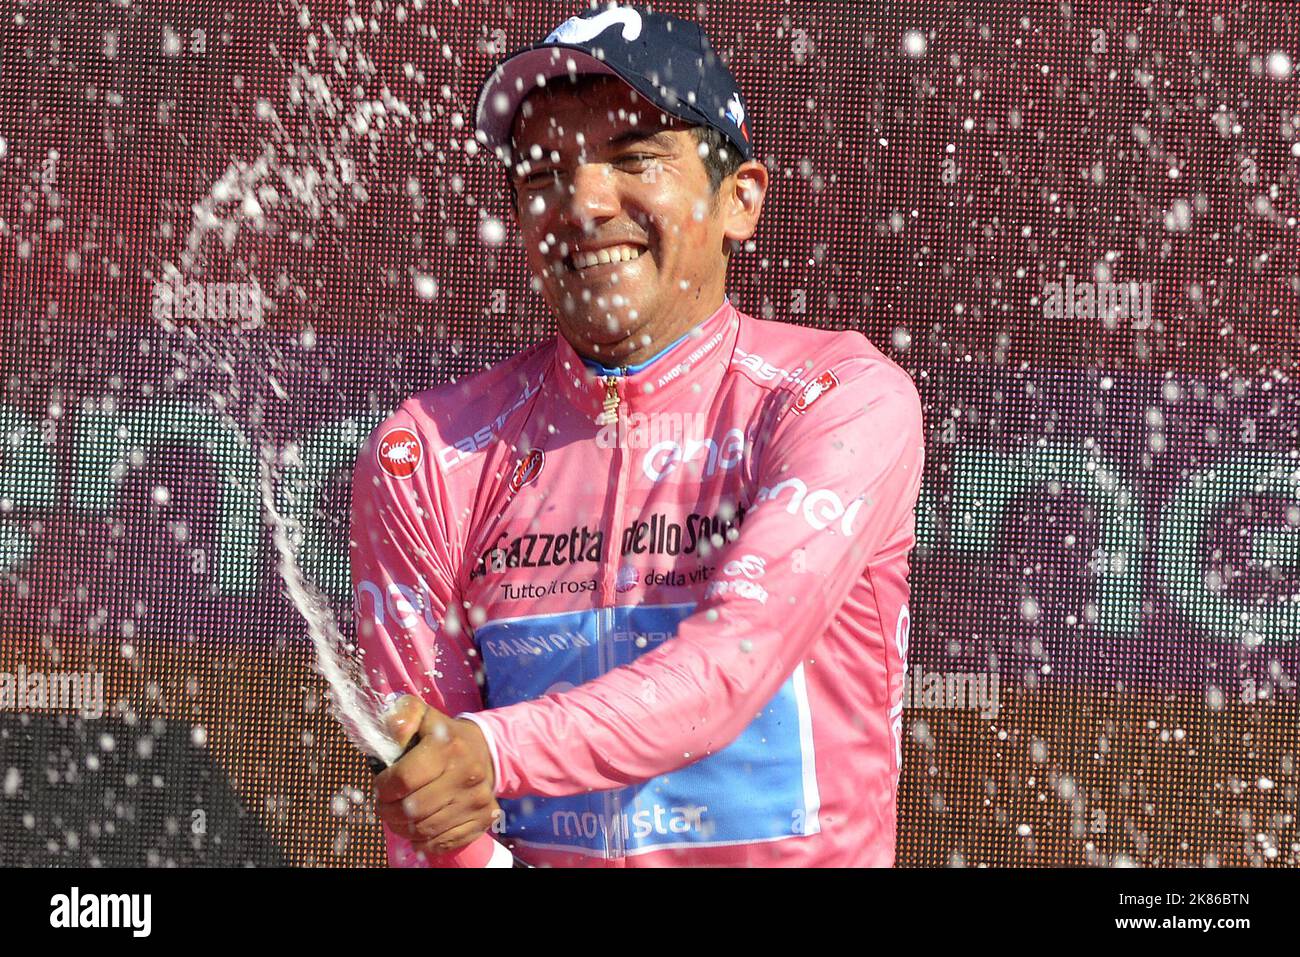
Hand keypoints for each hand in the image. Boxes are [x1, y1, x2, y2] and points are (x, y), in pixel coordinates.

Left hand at [373, 695, 500, 857]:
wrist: (487, 751)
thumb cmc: (445, 736)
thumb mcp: (423, 717)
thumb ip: (403, 717)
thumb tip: (392, 733)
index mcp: (448, 747)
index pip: (403, 779)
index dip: (383, 788)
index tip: (381, 786)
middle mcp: (466, 775)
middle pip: (412, 810)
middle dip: (389, 811)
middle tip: (385, 805)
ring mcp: (476, 800)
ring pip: (425, 830)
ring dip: (402, 828)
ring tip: (398, 817)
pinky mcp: (482, 819)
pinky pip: (443, 843)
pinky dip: (424, 842)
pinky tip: (418, 830)